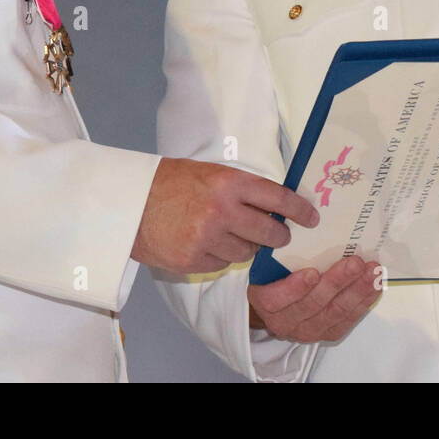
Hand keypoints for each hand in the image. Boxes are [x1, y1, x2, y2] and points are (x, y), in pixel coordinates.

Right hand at [132, 157, 319, 273]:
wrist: (127, 203)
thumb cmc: (169, 182)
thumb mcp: (208, 173)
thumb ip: (239, 188)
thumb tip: (273, 206)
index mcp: (228, 182)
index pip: (277, 197)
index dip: (299, 209)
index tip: (311, 218)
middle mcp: (222, 210)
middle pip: (269, 232)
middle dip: (279, 236)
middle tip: (280, 235)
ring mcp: (208, 238)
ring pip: (247, 252)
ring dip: (247, 247)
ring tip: (232, 235)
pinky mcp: (194, 260)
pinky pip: (223, 265)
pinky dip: (222, 257)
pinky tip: (209, 244)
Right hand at [247, 256, 382, 342]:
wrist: (278, 305)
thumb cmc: (275, 275)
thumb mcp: (269, 262)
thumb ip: (281, 250)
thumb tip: (304, 218)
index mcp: (264, 301)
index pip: (276, 298)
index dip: (294, 288)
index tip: (312, 272)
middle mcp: (284, 322)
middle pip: (312, 304)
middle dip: (336, 282)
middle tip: (355, 262)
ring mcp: (308, 331)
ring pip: (335, 312)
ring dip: (357, 290)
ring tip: (372, 271)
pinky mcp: (328, 333)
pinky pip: (349, 319)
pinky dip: (364, 301)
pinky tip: (375, 285)